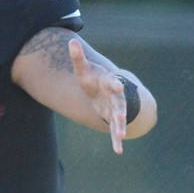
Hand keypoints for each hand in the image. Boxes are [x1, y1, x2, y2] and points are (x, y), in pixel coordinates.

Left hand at [68, 38, 127, 154]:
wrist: (105, 89)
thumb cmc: (93, 78)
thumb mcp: (84, 69)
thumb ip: (78, 58)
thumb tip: (71, 41)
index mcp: (109, 83)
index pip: (114, 82)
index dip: (115, 84)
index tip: (118, 86)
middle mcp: (116, 97)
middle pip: (120, 104)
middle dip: (121, 110)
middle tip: (122, 116)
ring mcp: (116, 109)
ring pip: (119, 120)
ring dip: (120, 127)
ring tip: (122, 136)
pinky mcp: (113, 120)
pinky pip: (115, 131)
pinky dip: (117, 141)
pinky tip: (119, 151)